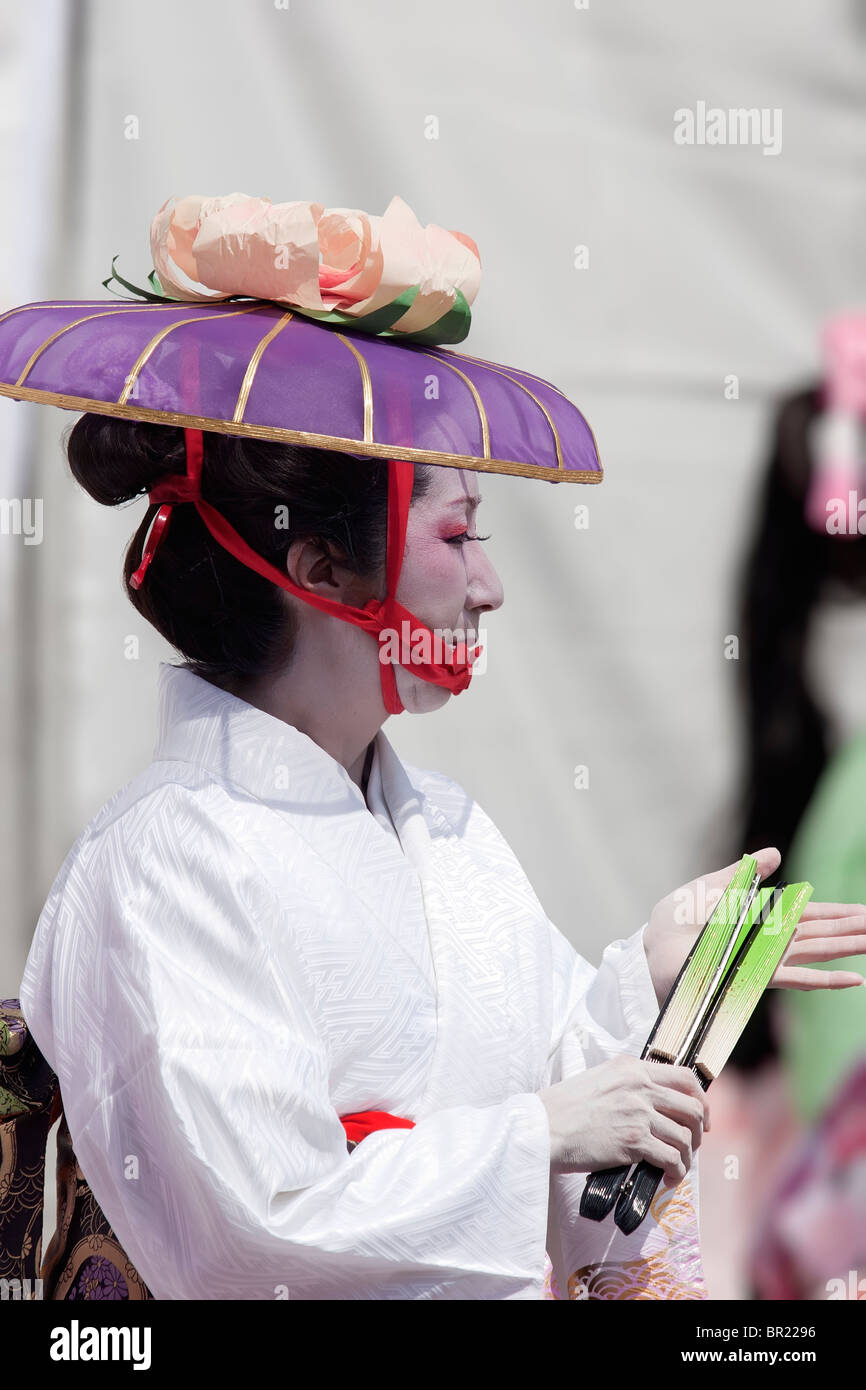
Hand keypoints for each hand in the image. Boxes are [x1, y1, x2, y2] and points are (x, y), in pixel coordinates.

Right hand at [538, 1054, 709, 1185]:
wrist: (542, 1127)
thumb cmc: (564, 1108)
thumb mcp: (598, 1079)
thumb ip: (628, 1084)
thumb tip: (653, 1102)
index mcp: (631, 1068)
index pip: (685, 1076)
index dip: (701, 1099)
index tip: (701, 1116)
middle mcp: (639, 1086)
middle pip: (692, 1107)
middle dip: (698, 1131)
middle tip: (691, 1144)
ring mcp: (638, 1113)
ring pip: (684, 1136)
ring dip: (686, 1156)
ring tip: (676, 1166)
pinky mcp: (634, 1141)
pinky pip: (672, 1158)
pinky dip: (676, 1171)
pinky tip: (667, 1177)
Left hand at [643, 846, 865, 1005]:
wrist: (655, 944)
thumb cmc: (676, 918)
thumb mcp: (712, 886)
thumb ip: (745, 871)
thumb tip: (776, 853)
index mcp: (760, 915)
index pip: (808, 912)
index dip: (837, 911)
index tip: (862, 910)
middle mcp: (768, 938)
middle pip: (821, 932)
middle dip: (851, 929)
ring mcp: (765, 957)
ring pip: (818, 951)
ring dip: (849, 948)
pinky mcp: (757, 974)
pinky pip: (799, 978)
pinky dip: (829, 980)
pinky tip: (855, 979)